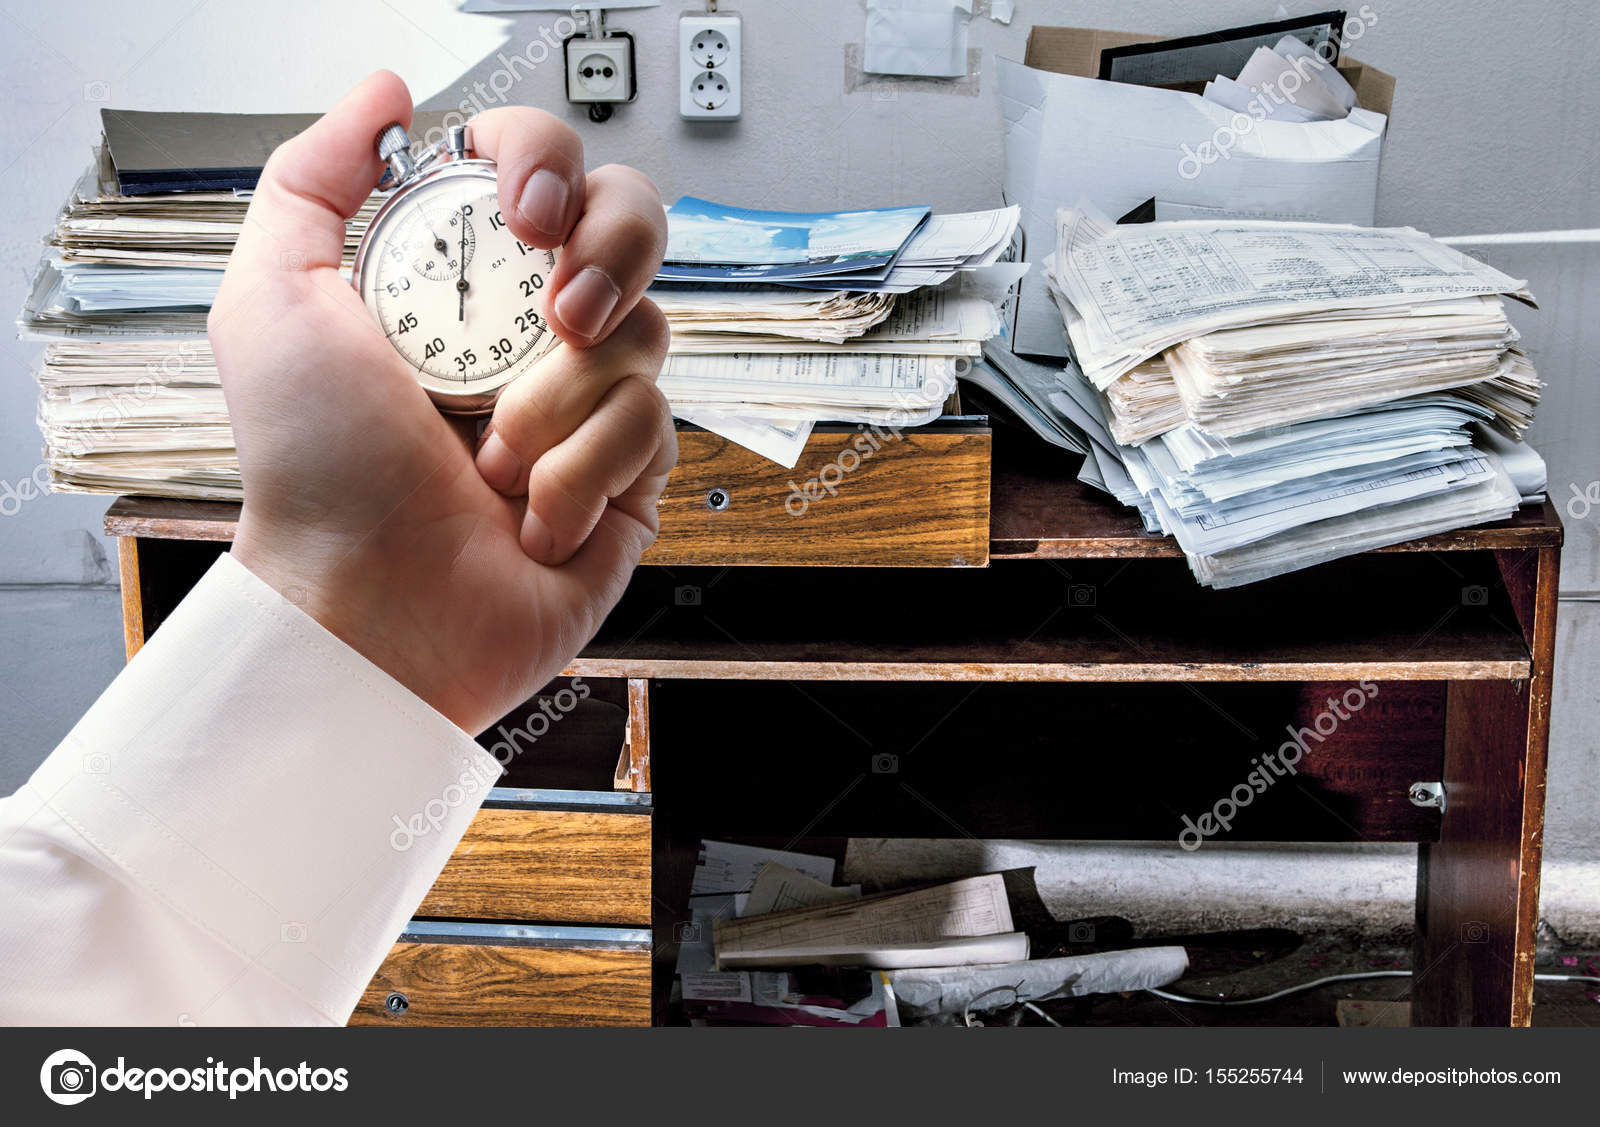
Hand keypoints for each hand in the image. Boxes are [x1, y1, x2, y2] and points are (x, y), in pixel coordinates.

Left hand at [209, 71, 673, 734]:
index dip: (549, 167)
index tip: (521, 217)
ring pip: (646, 332)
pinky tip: (529, 515)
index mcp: (459, 280)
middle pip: (633, 226)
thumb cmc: (316, 474)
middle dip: (608, 255)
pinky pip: (655, 426)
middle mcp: (530, 331)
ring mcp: (587, 403)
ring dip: (559, 402)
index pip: (541, 172)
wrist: (372, 605)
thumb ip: (313, 180)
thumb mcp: (275, 304)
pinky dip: (582, 473)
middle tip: (556, 315)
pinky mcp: (631, 476)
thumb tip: (386, 95)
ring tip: (493, 460)